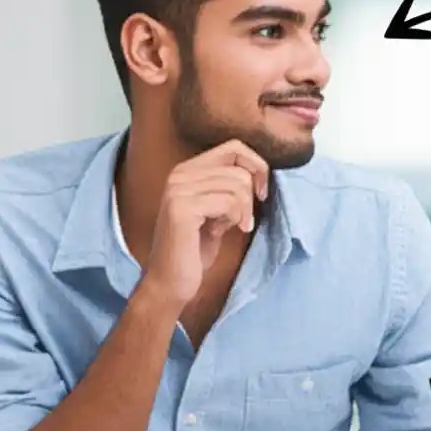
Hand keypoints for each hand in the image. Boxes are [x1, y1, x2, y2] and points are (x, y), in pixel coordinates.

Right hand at [141, 140, 269, 305]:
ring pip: (237, 184)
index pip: (234, 147)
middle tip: (244, 220)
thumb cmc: (194, 250)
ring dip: (244, 210)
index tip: (261, 192)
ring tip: (234, 227)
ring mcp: (178, 190)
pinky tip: (228, 231)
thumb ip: (229, 189)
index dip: (256, 166)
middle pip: (238, 167)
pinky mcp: (182, 209)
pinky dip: (237, 217)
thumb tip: (258, 172)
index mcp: (186, 170)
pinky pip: (229, 201)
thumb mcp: (217, 212)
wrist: (169, 283)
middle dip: (251, 195)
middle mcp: (179, 174)